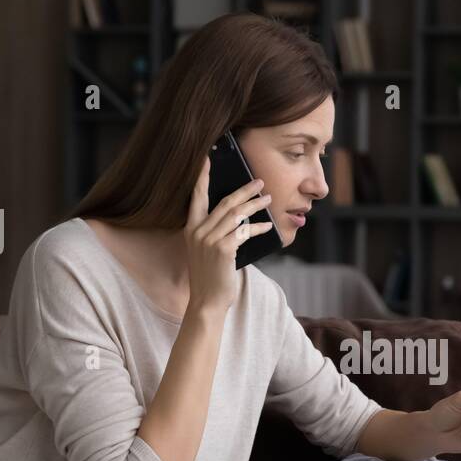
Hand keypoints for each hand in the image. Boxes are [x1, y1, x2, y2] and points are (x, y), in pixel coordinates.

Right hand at [184, 155, 275, 315]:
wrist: (207, 301)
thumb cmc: (210, 276)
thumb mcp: (207, 251)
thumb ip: (217, 232)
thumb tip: (240, 217)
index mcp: (191, 228)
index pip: (196, 196)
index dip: (202, 176)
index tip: (207, 158)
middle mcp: (198, 231)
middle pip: (225, 202)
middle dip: (245, 190)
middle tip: (260, 181)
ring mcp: (210, 240)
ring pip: (237, 214)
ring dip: (256, 205)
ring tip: (268, 199)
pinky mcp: (224, 249)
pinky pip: (245, 231)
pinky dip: (259, 227)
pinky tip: (269, 226)